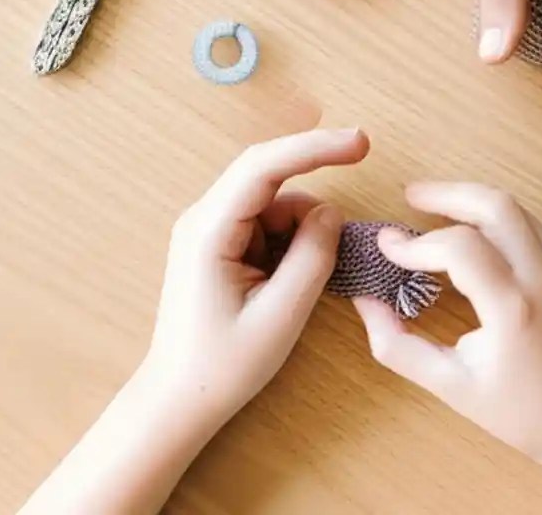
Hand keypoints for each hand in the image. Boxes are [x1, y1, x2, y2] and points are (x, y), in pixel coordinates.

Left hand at [146, 127, 369, 421]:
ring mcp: (209, 231)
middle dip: (313, 201)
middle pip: (271, 181)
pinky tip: (289, 285)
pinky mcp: (219, 245)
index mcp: (209, 230)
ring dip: (301, 234)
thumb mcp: (281, 314)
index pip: (264, 166)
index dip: (315, 147)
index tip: (361, 143)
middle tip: (350, 227)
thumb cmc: (222, 364)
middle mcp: (203, 219)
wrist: (180, 399)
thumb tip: (330, 213)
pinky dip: (290, 246)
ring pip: (274, 206)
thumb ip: (312, 255)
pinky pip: (267, 227)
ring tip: (298, 289)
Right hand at [354, 182, 541, 459]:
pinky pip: (534, 224)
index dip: (415, 243)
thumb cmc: (525, 414)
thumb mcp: (453, 387)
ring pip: (518, 209)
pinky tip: (476, 226)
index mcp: (514, 309)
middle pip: (495, 205)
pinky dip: (500, 215)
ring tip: (435, 206)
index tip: (386, 248)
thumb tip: (366, 302)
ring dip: (474, 200)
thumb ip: (400, 346)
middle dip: (447, 193)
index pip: (459, 248)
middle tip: (410, 196)